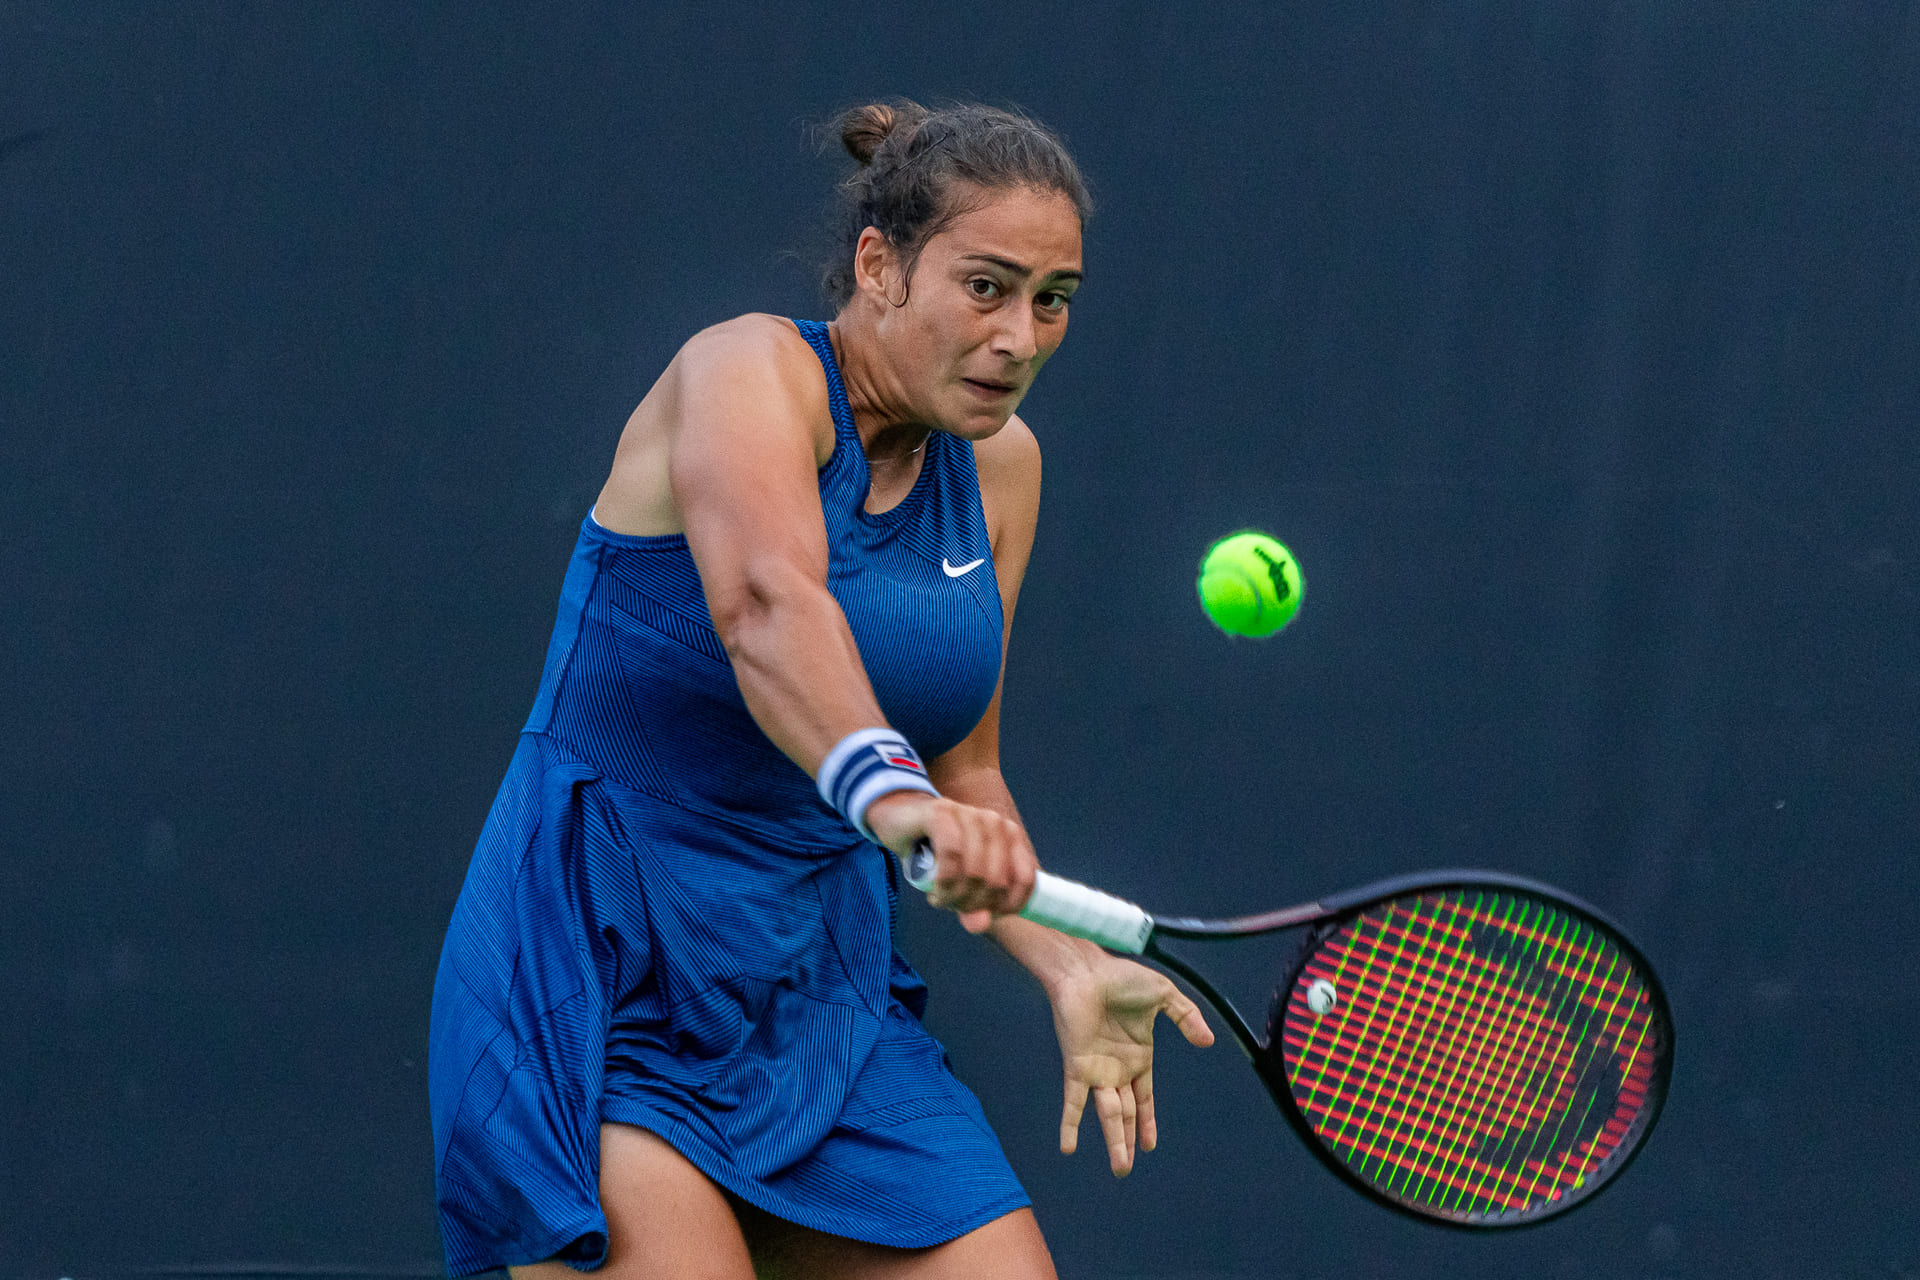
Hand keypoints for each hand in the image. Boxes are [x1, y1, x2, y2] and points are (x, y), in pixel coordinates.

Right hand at [864, 791, 1036, 932]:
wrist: (899, 817)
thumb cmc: (935, 852)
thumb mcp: (959, 884)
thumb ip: (973, 905)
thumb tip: (980, 925)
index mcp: (1010, 835)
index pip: (1025, 879)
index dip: (1007, 906)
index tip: (986, 916)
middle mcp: (994, 822)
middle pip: (996, 881)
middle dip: (973, 904)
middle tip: (952, 905)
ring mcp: (970, 813)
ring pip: (975, 872)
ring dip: (954, 896)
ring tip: (940, 898)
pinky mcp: (943, 811)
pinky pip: (952, 855)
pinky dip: (943, 880)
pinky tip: (934, 889)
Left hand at [1049, 953, 1213, 1175]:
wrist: (1087, 969)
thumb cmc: (1120, 977)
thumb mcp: (1163, 995)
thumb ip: (1186, 1016)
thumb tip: (1208, 1042)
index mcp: (1137, 1057)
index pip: (1143, 1098)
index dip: (1146, 1122)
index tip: (1148, 1146)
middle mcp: (1116, 1068)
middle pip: (1125, 1114)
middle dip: (1126, 1141)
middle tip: (1124, 1170)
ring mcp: (1096, 1069)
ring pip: (1107, 1114)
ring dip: (1114, 1141)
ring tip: (1119, 1169)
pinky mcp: (1077, 1066)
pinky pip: (1073, 1101)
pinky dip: (1071, 1124)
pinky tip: (1068, 1148)